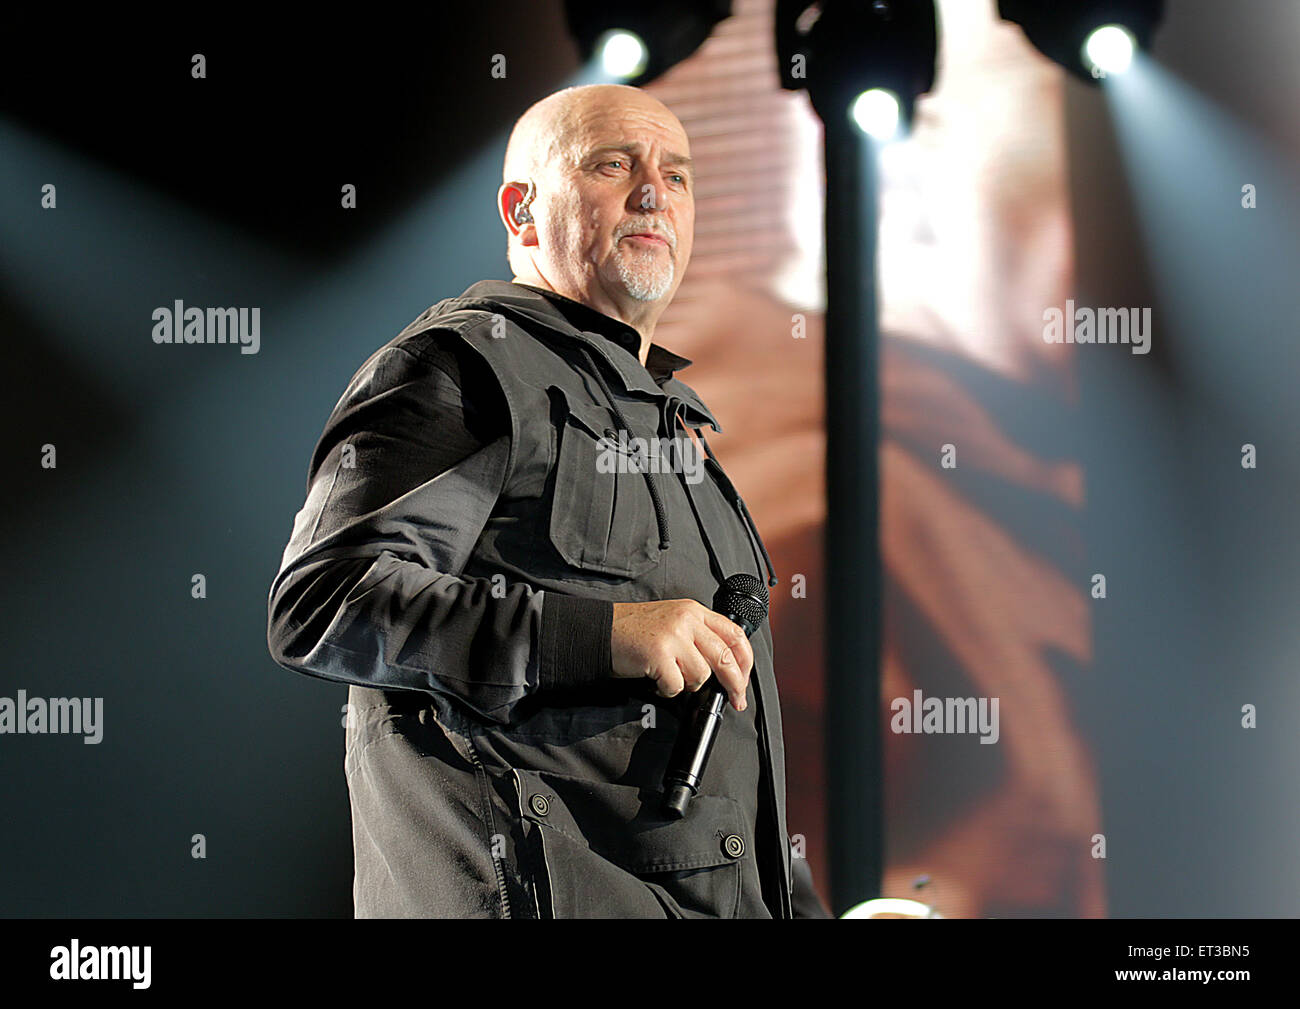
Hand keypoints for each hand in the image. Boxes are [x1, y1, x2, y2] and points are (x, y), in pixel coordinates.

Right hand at [609, 599, 752, 711]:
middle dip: (735, 684)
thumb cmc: (636, 631)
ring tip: (670, 676)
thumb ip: (700, 636)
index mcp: (694, 611)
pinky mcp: (659, 654)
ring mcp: (673, 636)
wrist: (601, 631)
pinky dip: (667, 690)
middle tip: (736, 700)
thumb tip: (727, 668)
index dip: (745, 662)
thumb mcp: (674, 622)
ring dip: (687, 684)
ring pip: (701, 675)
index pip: (734, 635)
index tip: (744, 681)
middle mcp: (687, 620)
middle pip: (725, 657)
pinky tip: (656, 679)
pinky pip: (677, 685)